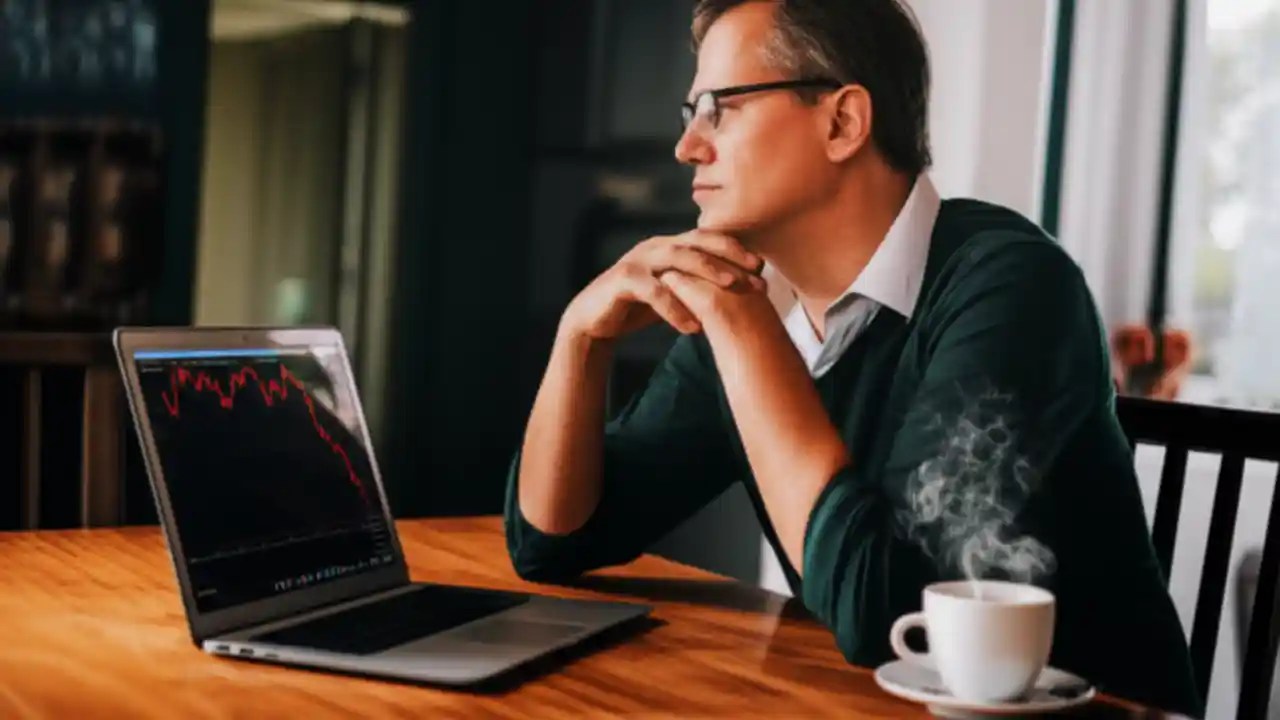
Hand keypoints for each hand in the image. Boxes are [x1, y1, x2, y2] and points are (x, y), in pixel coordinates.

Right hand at [561, 230, 764, 340]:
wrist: (595, 321)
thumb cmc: (639, 307)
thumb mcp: (675, 293)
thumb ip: (700, 287)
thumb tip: (741, 292)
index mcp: (671, 246)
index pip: (709, 239)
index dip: (737, 249)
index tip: (764, 267)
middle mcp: (656, 247)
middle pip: (697, 243)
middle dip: (728, 257)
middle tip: (754, 274)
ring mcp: (638, 261)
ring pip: (676, 258)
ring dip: (705, 271)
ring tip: (729, 287)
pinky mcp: (622, 280)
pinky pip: (651, 290)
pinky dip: (673, 308)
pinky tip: (691, 327)